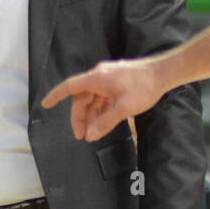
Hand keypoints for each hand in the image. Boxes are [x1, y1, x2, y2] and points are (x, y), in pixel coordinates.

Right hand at [41, 57, 164, 140]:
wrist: (164, 73)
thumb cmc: (144, 87)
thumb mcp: (124, 108)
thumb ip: (105, 122)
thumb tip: (91, 135)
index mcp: (97, 79)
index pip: (70, 87)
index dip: (56, 96)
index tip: (45, 105)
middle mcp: (100, 76)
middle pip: (82, 97)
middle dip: (79, 116)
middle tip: (81, 135)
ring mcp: (109, 79)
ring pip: (93, 99)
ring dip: (91, 115)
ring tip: (93, 132)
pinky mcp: (118, 82)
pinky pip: (103, 97)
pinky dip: (101, 110)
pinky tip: (104, 121)